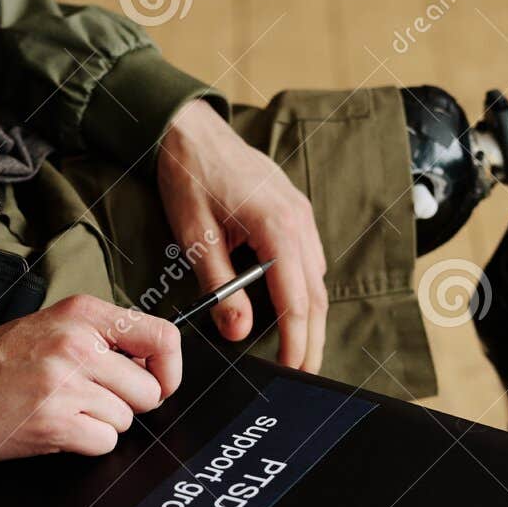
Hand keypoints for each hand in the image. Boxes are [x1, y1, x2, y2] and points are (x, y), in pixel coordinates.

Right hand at [0, 295, 180, 460]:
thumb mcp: (54, 326)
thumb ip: (103, 337)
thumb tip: (154, 364)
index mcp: (83, 314)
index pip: (163, 337)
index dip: (170, 370)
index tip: (159, 383)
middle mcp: (77, 344)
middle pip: (148, 391)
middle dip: (127, 404)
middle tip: (91, 399)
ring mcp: (66, 383)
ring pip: (126, 420)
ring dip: (101, 423)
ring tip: (64, 408)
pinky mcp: (56, 422)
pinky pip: (105, 442)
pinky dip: (86, 443)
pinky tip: (57, 427)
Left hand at [157, 99, 328, 371]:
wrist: (191, 130)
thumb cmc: (190, 177)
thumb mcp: (196, 236)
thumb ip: (220, 287)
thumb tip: (239, 331)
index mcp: (278, 227)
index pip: (297, 300)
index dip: (296, 341)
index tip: (292, 370)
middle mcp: (300, 222)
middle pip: (316, 296)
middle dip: (311, 340)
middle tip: (304, 376)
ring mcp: (302, 216)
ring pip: (318, 280)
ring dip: (311, 318)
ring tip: (300, 351)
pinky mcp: (297, 213)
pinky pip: (310, 261)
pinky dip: (306, 291)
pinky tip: (293, 309)